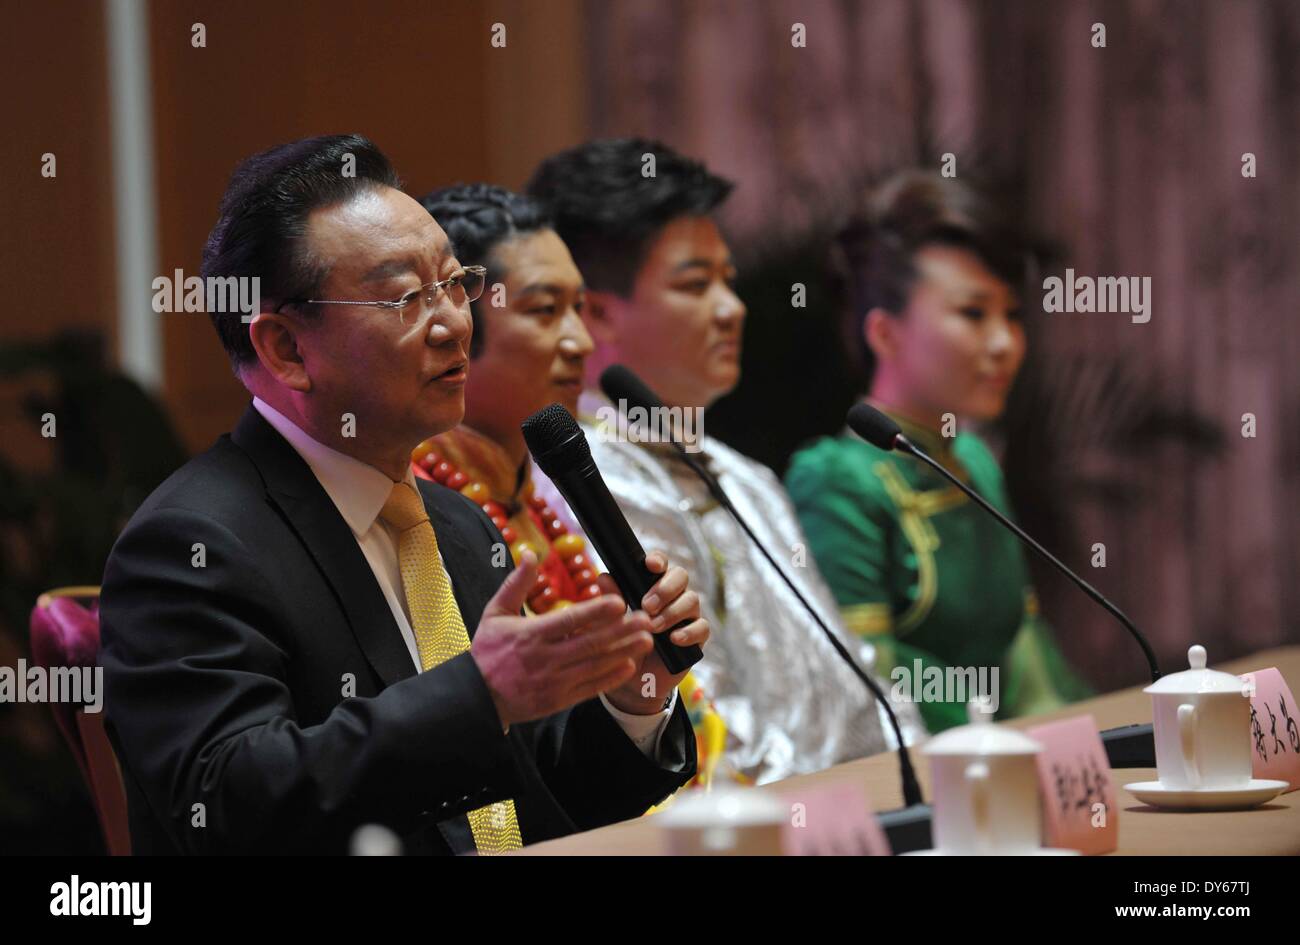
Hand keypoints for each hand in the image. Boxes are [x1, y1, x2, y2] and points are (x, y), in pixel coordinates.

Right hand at [471, 551, 654, 727]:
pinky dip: (611, 678)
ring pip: (595, 666)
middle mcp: (545, 659)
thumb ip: (515, 583)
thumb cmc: (487, 651)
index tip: (618, 602)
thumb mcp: (494, 613)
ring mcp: (553, 682)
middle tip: (646, 619)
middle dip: (621, 631)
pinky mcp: (558, 701)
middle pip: (590, 644)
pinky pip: (590, 688)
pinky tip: (629, 666)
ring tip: (647, 640)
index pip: (569, 621)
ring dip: (624, 652)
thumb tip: (530, 553)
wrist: (476, 696)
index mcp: (530, 635)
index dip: (595, 612)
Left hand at [601, 551, 708, 715]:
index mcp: (652, 585)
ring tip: (653, 627)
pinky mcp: (697, 636)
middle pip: (681, 575)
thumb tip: (603, 577)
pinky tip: (674, 639)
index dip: (658, 560)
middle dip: (665, 588)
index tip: (650, 566)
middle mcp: (674, 595)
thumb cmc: (624, 644)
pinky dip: (689, 632)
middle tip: (646, 605)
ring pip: (692, 599)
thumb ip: (612, 600)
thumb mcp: (614, 624)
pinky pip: (703, 627)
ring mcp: (688, 614)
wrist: (634, 680)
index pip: (660, 564)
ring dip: (672, 612)